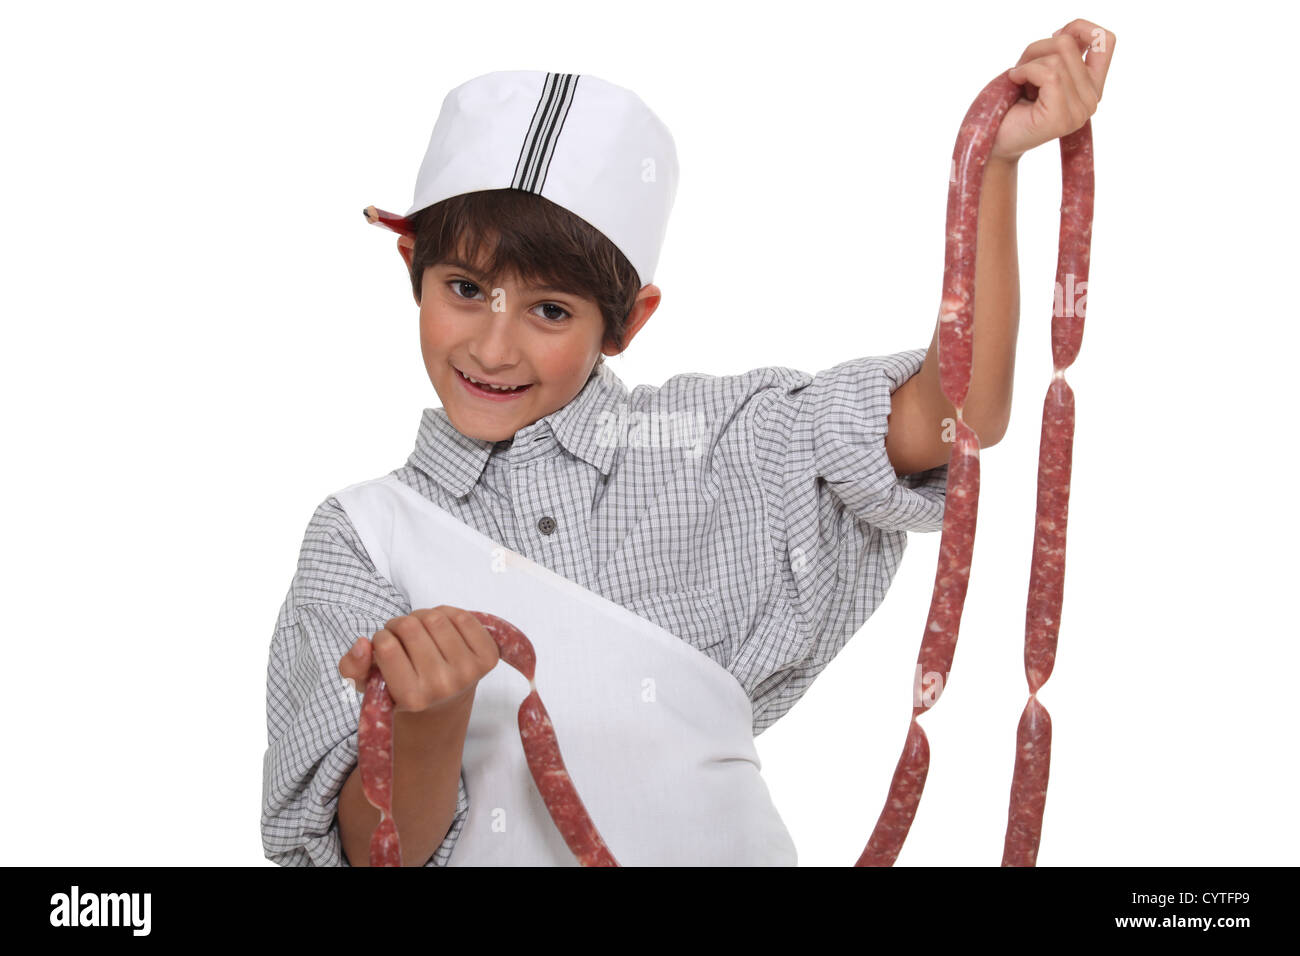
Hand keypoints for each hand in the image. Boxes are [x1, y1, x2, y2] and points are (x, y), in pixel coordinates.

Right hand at [338, 605, 500, 714]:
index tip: (384, 645)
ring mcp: (469, 672)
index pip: (386, 646)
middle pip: (411, 627)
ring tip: (420, 631)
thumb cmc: (403, 689)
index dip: (380, 637)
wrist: (444, 704)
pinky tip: (441, 629)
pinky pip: (464, 616)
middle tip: (401, 635)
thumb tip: (362, 644)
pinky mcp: (487, 658)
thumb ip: (353, 667)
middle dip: (399, 624)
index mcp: (411, 698)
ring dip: (422, 616)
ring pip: (436, 617)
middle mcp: (443, 687)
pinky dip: (448, 613)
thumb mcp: (369, 685)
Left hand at [992, 19, 1116, 162]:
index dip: (1081, 29)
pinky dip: (1024, 72)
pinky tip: (1015, 83)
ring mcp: (1079, 111)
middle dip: (1037, 49)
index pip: (1106, 41)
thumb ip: (1061, 53)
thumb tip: (1068, 32)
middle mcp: (1091, 100)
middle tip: (1022, 69)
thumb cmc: (1012, 105)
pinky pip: (1048, 74)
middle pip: (1069, 45)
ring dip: (1028, 63)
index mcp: (1091, 87)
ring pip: (1057, 59)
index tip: (1054, 37)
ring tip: (1019, 80)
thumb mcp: (1041, 70)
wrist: (993, 141)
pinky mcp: (1061, 118)